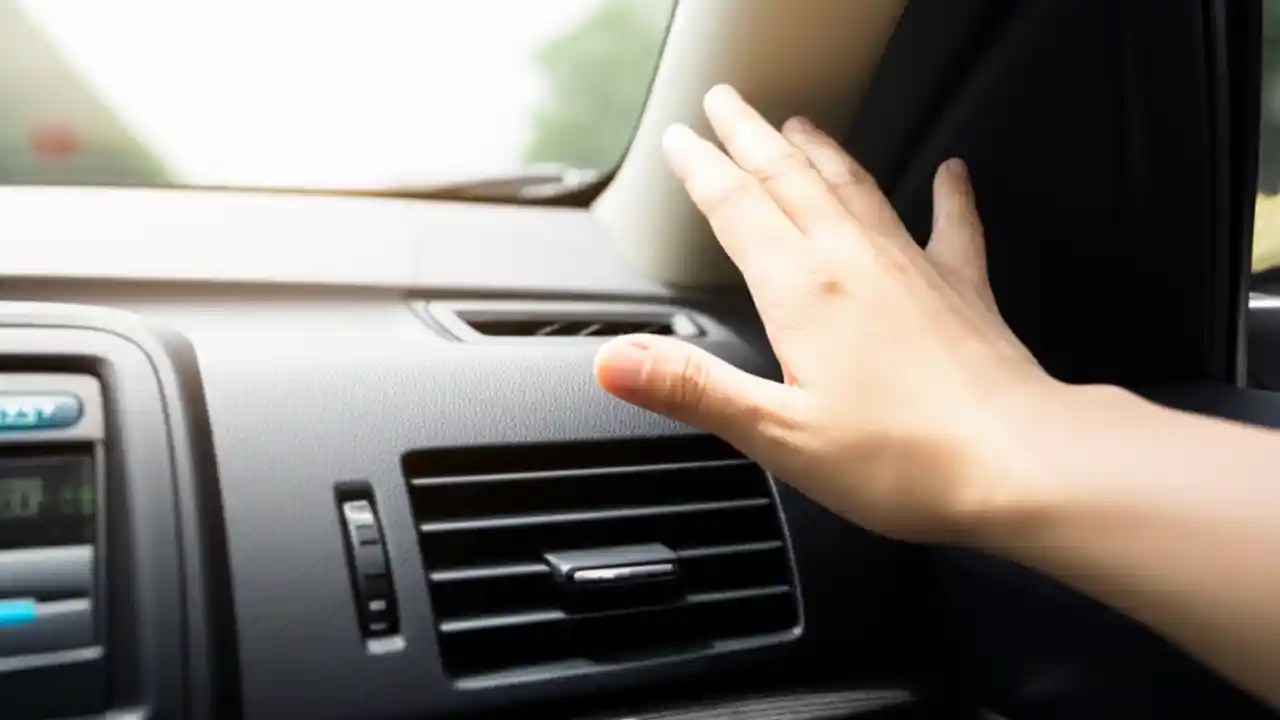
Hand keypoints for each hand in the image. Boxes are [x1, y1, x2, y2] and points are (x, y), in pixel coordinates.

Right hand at [594, 85, 1062, 543]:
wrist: (1021, 463)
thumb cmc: (904, 459)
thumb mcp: (778, 434)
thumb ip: (693, 389)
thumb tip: (613, 361)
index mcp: (804, 291)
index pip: (737, 209)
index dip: (702, 170)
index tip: (680, 139)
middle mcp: (856, 261)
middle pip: (790, 178)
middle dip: (751, 136)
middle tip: (727, 101)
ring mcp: (913, 268)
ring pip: (856, 186)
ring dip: (821, 151)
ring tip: (800, 123)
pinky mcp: (963, 290)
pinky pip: (952, 225)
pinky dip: (949, 193)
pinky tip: (952, 170)